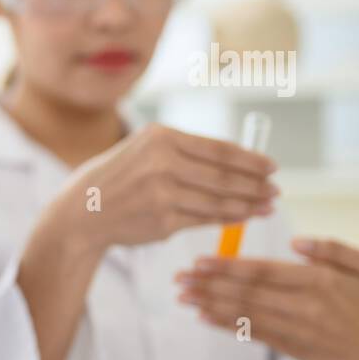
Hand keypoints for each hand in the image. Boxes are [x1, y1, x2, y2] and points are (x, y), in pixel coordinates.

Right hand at [48, 123, 276, 250]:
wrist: (81, 211)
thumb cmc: (119, 177)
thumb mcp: (145, 150)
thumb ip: (185, 152)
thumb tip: (239, 160)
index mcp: (161, 138)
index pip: (220, 149)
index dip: (251, 160)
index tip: (273, 167)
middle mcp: (162, 163)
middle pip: (225, 176)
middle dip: (256, 185)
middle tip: (276, 191)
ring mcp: (162, 194)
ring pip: (219, 201)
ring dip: (248, 205)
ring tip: (266, 206)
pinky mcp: (162, 221)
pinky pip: (205, 220)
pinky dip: (228, 219)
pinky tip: (242, 217)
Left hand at [175, 238, 358, 359]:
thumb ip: (333, 249)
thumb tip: (296, 242)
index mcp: (321, 281)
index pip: (265, 272)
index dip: (229, 267)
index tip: (200, 260)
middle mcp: (306, 307)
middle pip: (248, 294)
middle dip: (209, 285)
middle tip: (179, 278)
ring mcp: (298, 331)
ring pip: (247, 316)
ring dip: (211, 306)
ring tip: (183, 297)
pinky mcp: (292, 349)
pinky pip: (254, 335)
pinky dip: (227, 326)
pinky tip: (204, 317)